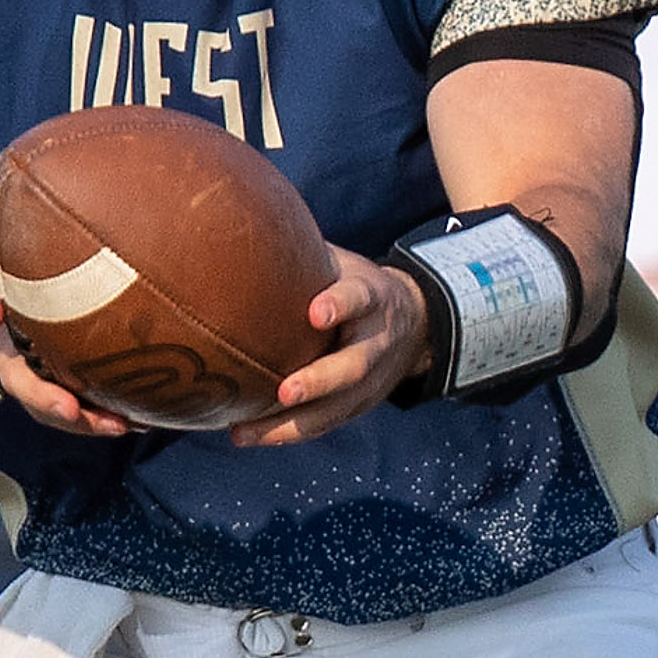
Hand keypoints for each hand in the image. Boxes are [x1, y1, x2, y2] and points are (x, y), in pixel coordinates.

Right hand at [0, 266, 134, 438]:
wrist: (7, 297)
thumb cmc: (4, 289)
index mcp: (6, 357)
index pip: (20, 383)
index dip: (44, 398)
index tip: (70, 407)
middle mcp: (27, 379)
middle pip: (52, 411)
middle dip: (84, 421)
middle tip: (116, 424)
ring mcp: (48, 385)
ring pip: (72, 416)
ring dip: (101, 423)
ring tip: (133, 424)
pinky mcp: (69, 384)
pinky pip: (87, 407)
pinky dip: (110, 415)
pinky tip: (140, 418)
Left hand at [233, 248, 427, 448]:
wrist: (415, 324)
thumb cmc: (355, 287)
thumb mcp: (343, 264)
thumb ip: (305, 254)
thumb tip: (242, 223)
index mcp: (372, 298)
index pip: (359, 298)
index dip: (341, 304)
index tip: (316, 312)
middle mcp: (376, 343)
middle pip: (352, 368)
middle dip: (319, 382)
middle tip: (285, 392)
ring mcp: (370, 382)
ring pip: (336, 409)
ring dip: (290, 424)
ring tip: (244, 432)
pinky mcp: (358, 406)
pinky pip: (322, 424)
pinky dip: (283, 433)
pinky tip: (243, 434)